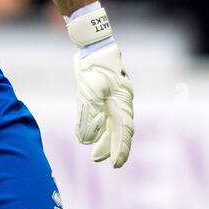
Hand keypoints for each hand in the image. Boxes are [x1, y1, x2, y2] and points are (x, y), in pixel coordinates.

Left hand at [65, 3, 133, 167]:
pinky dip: (97, 128)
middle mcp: (120, 102)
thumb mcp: (89, 90)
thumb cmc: (94, 66)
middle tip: (99, 160)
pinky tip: (89, 137)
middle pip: (119, 130)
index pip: (123, 131)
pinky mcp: (102, 94)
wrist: (93, 44)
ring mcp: (112, 98)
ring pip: (111, 125)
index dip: (120, 149)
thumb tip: (85, 139)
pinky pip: (102, 116)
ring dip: (104, 140)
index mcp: (122, 101)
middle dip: (111, 147)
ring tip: (95, 155)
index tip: (116, 164)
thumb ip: (88, 115)